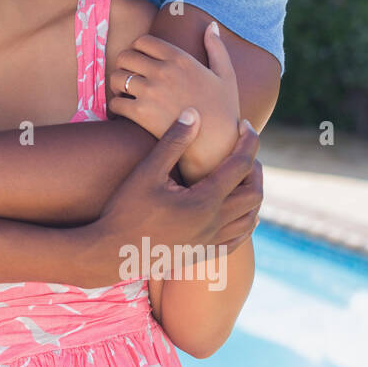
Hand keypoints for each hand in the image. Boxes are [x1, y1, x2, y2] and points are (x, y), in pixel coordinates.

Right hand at [91, 110, 261, 282]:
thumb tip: (193, 113)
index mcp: (204, 201)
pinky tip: (242, 213)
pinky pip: (239, 239)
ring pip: (250, 218)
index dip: (248, 141)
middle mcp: (214, 223)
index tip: (243, 125)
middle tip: (244, 150)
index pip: (240, 165)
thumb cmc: (125, 210)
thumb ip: (173, 142)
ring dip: (253, 194)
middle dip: (254, 168)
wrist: (113, 253)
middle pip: (254, 193)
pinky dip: (246, 222)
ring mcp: (211, 242)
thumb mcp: (147, 172)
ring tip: (243, 177)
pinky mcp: (204, 253)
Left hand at [108, 21, 240, 181]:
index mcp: (180, 58)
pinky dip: (115, 106)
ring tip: (125, 93)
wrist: (216, 144)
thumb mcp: (226, 76)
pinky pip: (115, 102)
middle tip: (129, 77)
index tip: (140, 61)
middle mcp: (162, 71)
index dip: (137, 49)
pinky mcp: (141, 113)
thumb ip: (216, 48)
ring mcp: (150, 91)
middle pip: (125, 56)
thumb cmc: (223, 111)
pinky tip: (124, 110)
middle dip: (124, 66)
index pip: (143, 41)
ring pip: (116, 77)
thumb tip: (210, 25)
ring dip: (118, 84)